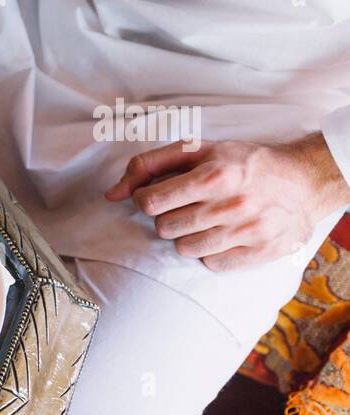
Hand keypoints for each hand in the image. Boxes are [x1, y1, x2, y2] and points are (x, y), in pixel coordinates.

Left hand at [105, 135, 349, 270]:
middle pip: (164, 228)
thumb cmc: (243, 163)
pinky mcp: (261, 251)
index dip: (146, 200)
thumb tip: (111, 194)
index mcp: (215, 173)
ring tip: (206, 220)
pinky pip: (212, 264)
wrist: (304, 180)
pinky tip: (224, 235)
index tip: (157, 197)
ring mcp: (249, 230)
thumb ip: (149, 166)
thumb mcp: (199, 150)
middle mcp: (232, 203)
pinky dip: (212, 253)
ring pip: (184, 249)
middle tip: (188, 207)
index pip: (149, 201)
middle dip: (168, 218)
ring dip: (188, 237)